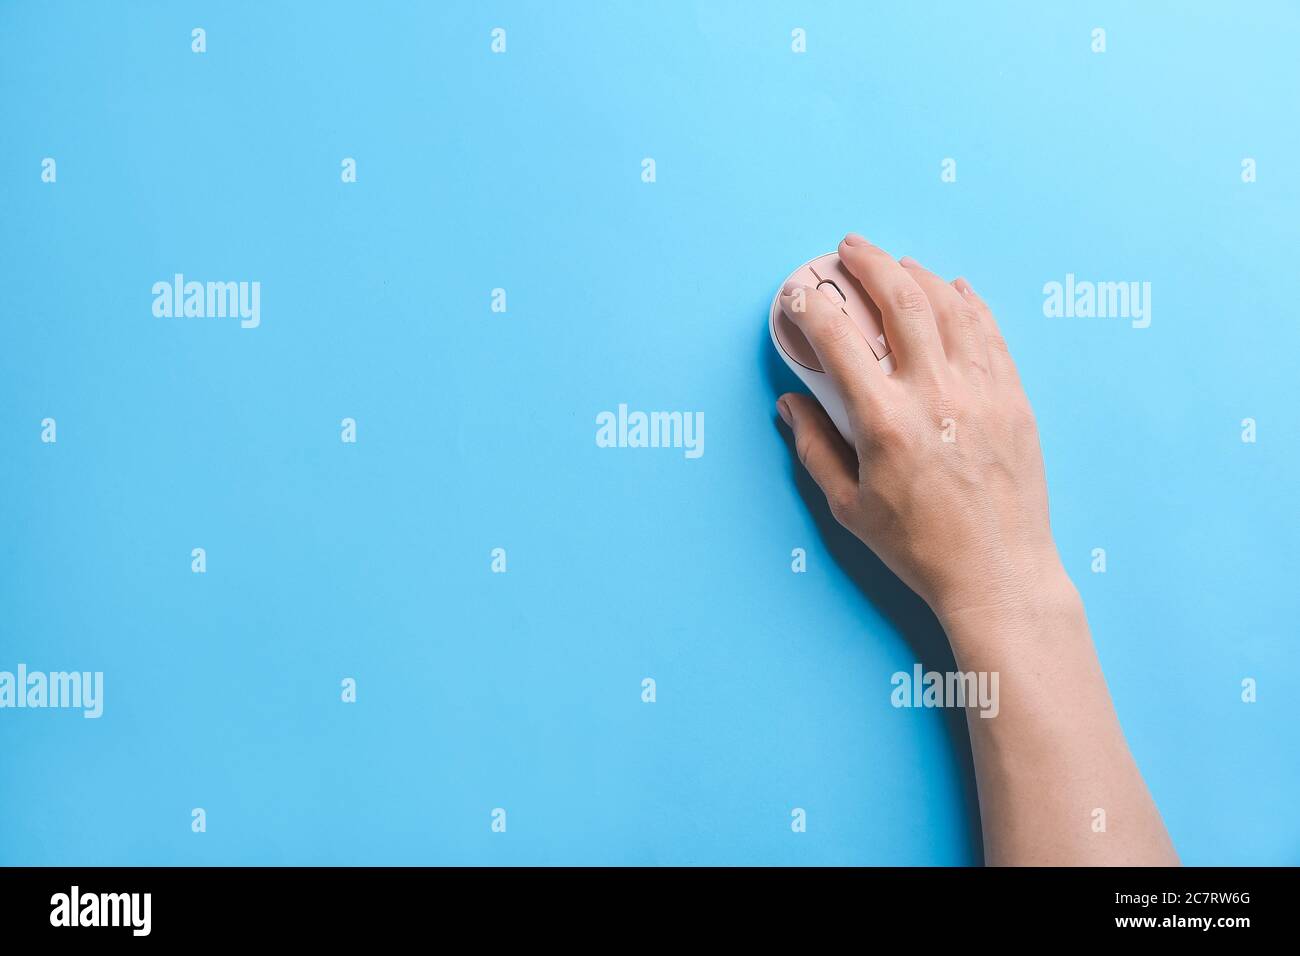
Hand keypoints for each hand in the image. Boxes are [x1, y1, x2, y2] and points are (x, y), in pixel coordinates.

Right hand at [776, 234, 1069, 629]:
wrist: (997, 573)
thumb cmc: (919, 548)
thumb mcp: (849, 507)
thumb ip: (815, 448)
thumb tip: (792, 405)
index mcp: (885, 423)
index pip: (838, 341)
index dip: (811, 308)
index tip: (797, 294)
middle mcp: (935, 395)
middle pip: (901, 300)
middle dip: (870, 263)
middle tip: (850, 248)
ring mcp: (981, 392)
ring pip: (951, 306)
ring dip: (919, 274)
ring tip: (899, 263)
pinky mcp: (1014, 399)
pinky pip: (991, 332)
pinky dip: (969, 302)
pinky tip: (954, 289)